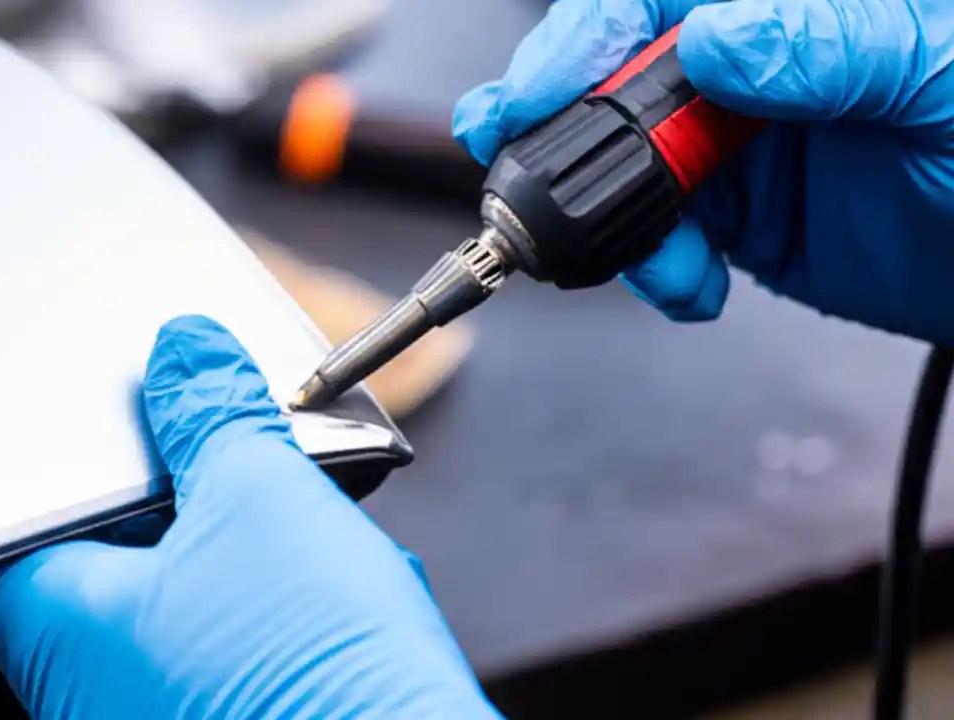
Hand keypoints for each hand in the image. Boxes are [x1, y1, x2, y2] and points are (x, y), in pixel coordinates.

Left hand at [0, 315, 500, 718]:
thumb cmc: (318, 677)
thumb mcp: (265, 502)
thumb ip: (213, 419)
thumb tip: (187, 356)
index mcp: (64, 628)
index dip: (15, 498)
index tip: (60, 459)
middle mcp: (90, 695)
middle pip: (87, 576)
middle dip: (152, 511)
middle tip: (208, 463)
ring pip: (166, 618)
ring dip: (217, 562)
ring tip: (286, 528)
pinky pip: (218, 664)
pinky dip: (255, 620)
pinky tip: (320, 598)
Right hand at [454, 0, 953, 344]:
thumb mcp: (944, 77)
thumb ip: (837, 47)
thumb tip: (721, 39)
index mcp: (801, 9)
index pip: (659, 2)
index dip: (587, 36)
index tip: (541, 88)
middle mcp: (756, 63)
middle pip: (619, 74)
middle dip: (556, 121)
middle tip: (519, 168)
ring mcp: (739, 138)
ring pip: (621, 164)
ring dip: (609, 218)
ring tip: (659, 260)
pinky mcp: (737, 210)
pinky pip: (659, 233)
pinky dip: (654, 269)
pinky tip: (690, 284)